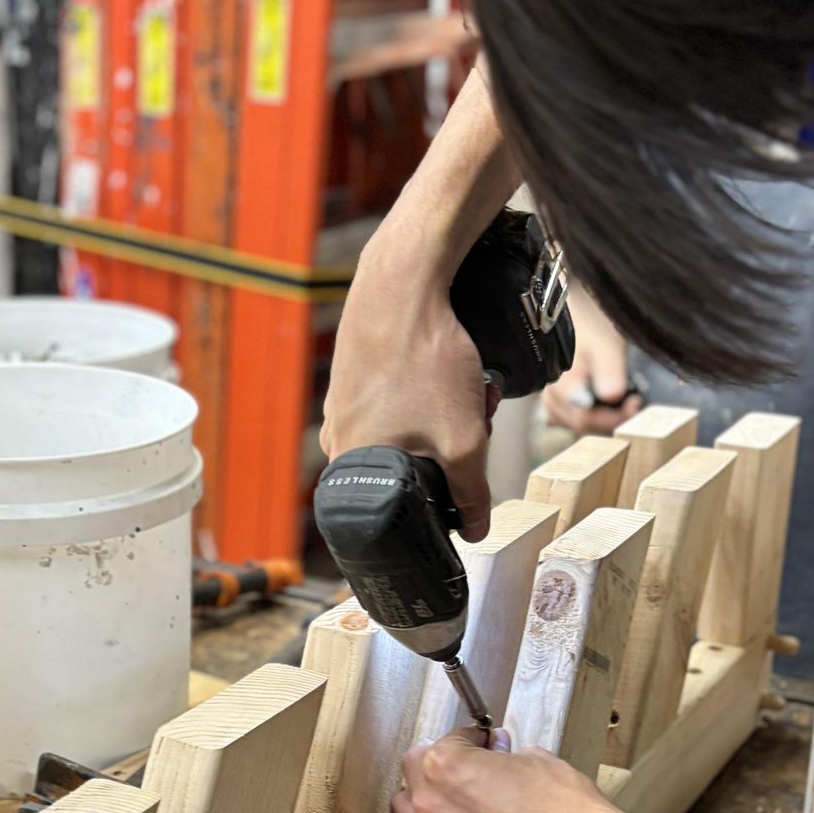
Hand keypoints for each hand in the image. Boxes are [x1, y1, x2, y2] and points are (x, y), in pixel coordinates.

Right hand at [322, 239, 495, 536]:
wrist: (405, 282)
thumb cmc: (425, 358)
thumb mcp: (463, 438)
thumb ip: (472, 493)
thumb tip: (476, 530)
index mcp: (349, 464)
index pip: (399, 509)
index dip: (443, 500)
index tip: (469, 475)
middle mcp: (336, 436)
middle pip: (407, 468)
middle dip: (450, 448)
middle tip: (477, 419)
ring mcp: (343, 402)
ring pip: (407, 431)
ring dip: (446, 417)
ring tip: (470, 388)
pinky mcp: (355, 373)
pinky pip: (398, 401)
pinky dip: (429, 392)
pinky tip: (447, 370)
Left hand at [392, 730, 624, 812]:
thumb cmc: (565, 812)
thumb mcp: (537, 761)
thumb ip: (507, 756)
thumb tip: (502, 754)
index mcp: (447, 767)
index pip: (444, 741)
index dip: (467, 738)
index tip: (480, 741)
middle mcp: (434, 804)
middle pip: (415, 771)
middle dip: (439, 762)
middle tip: (467, 761)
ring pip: (410, 810)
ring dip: (427, 796)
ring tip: (456, 792)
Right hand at [541, 293, 639, 434]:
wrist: (574, 305)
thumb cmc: (589, 319)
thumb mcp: (605, 342)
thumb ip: (607, 370)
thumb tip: (611, 396)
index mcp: (561, 384)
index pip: (585, 419)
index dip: (613, 418)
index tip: (636, 404)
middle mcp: (551, 397)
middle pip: (582, 424)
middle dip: (611, 419)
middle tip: (636, 403)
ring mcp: (551, 399)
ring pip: (578, 423)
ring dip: (604, 418)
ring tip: (626, 402)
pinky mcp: (556, 397)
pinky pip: (572, 417)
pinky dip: (592, 415)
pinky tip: (607, 404)